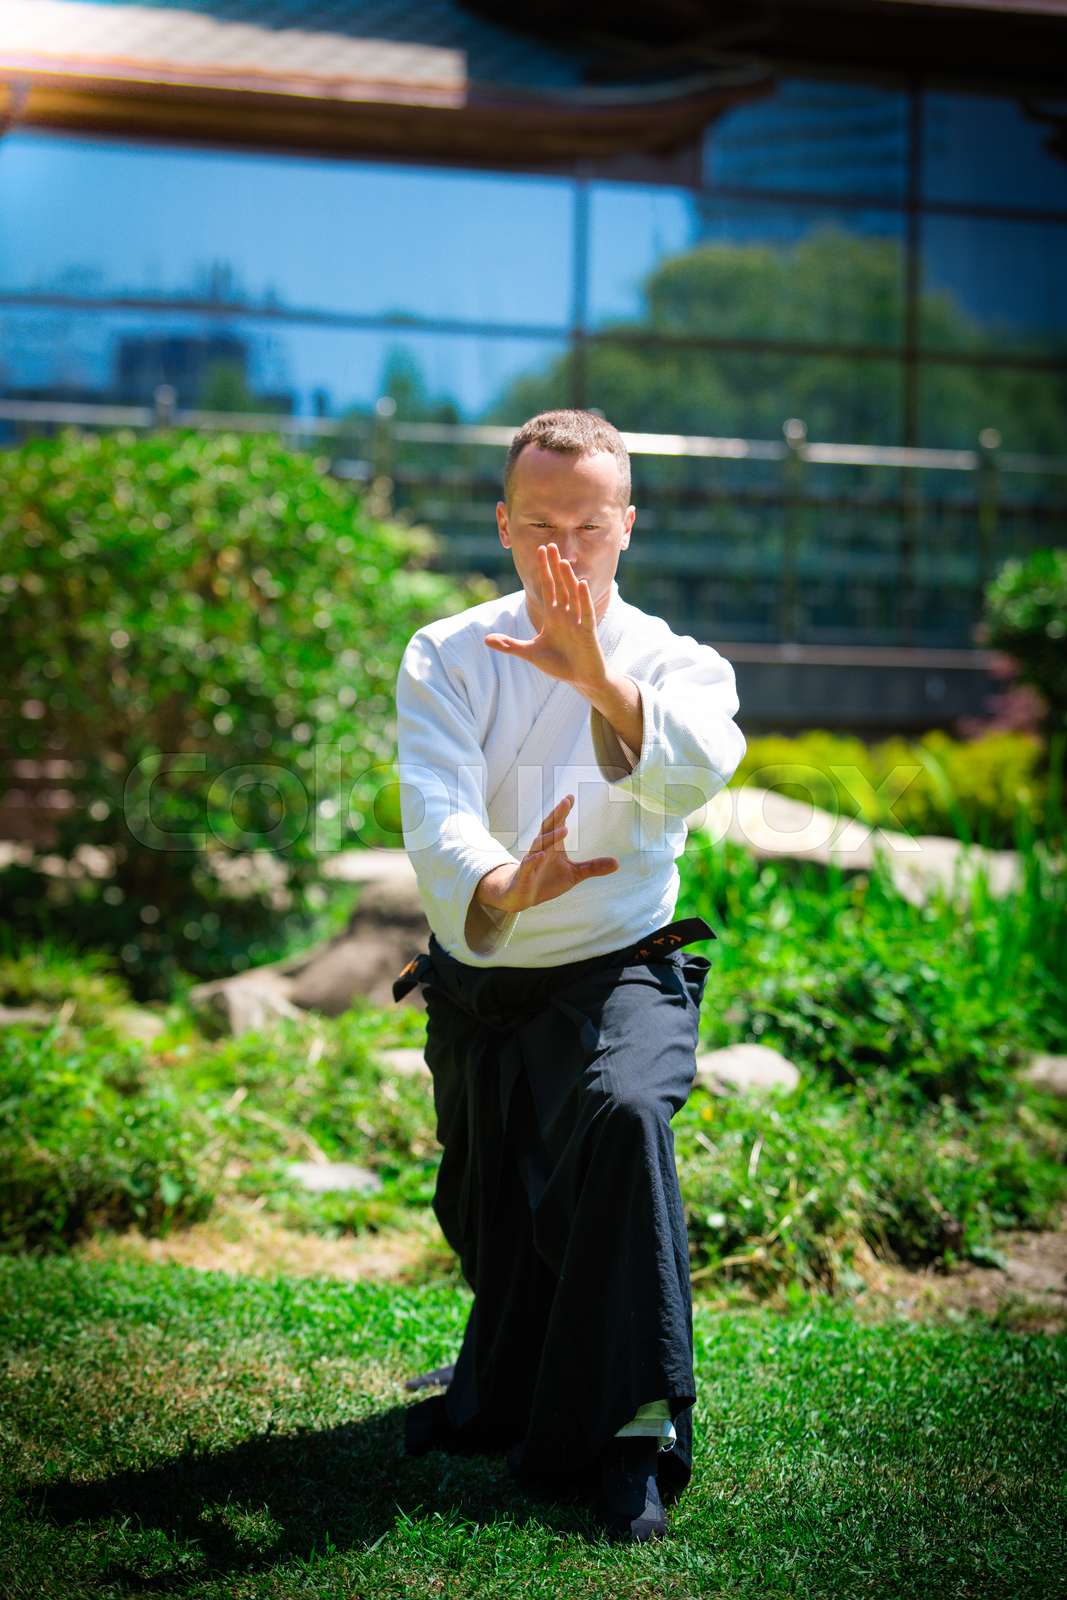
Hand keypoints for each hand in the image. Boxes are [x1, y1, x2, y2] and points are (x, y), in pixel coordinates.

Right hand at [475, 795, 617, 913]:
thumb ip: (593, 867)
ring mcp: (532, 861)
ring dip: (551, 836)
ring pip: (539, 845)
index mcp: (552, 845)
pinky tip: (542, 855)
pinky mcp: (525, 874)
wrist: (522, 896)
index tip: (570, 797)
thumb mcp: (574, 874)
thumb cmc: (547, 880)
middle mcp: (541, 849)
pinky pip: (529, 865)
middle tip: (565, 801)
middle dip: (556, 815)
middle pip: (548, 828)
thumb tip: (617, 863)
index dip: (563, 811)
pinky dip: (534, 859)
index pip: (557, 824)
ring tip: (565, 828)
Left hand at [484, 544, 607, 691]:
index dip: (544, 569)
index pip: (548, 587)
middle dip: (554, 567)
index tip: (540, 550)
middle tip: (550, 546)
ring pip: (572, 595)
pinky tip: (582, 584)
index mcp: (553, 615)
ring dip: (568, 579)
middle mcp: (566, 614)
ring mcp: (577, 621)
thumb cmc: (558, 664)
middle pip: (559, 585)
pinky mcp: (588, 631)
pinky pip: (586, 611)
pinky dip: (584, 598)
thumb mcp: (530, 653)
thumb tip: (486, 640)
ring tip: (563, 561)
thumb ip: (510, 645)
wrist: (580, 679)